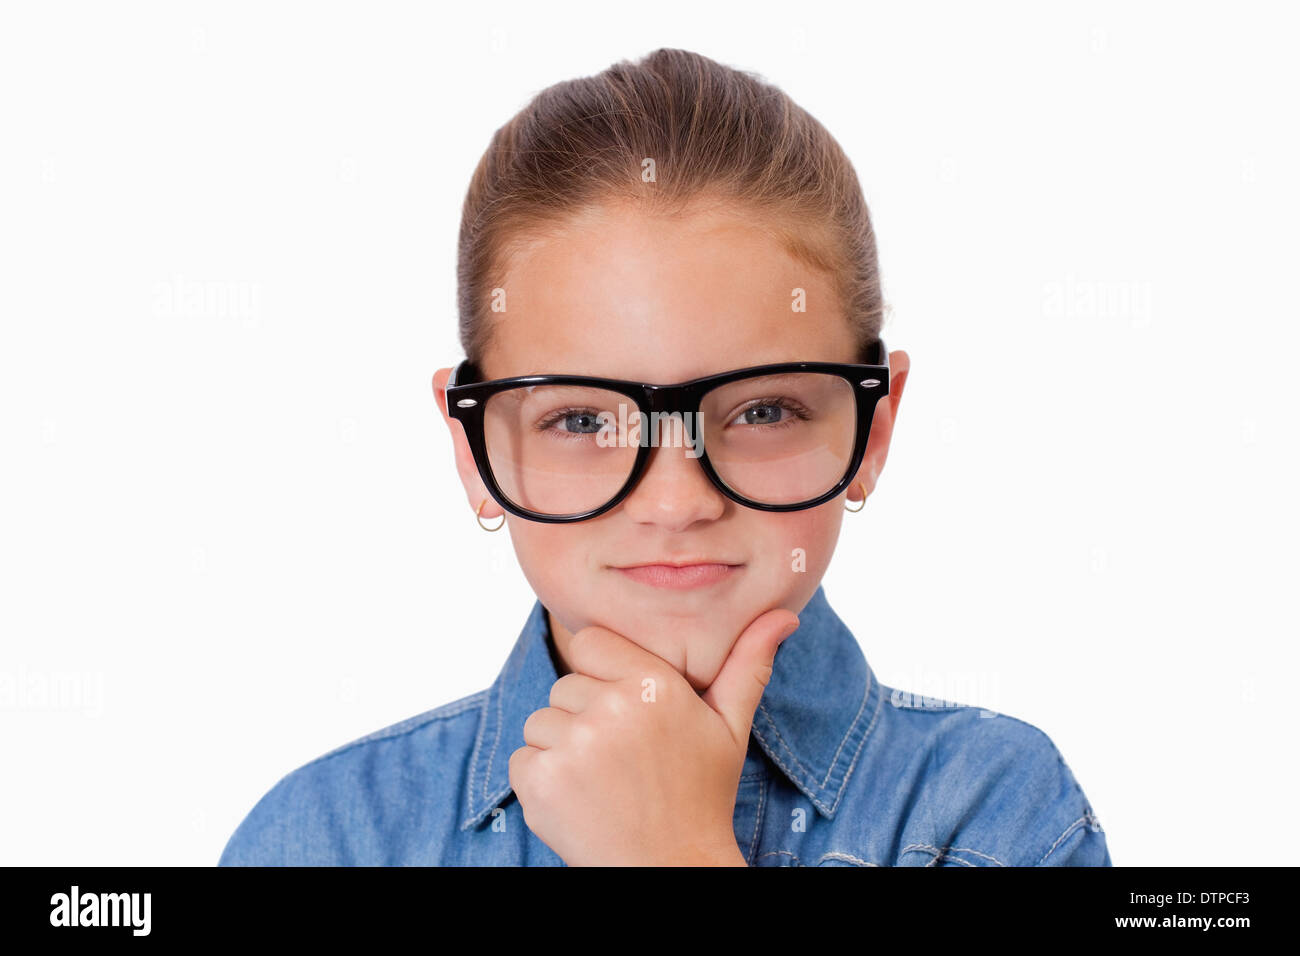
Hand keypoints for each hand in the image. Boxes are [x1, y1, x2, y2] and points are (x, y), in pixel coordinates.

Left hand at [508, 607, 799, 865]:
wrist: (672, 869)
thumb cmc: (700, 795)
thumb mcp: (730, 728)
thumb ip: (747, 664)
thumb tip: (783, 616)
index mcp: (654, 684)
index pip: (591, 643)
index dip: (601, 673)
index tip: (620, 706)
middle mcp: (612, 707)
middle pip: (564, 686)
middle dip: (583, 717)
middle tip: (620, 757)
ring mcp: (574, 745)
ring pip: (540, 721)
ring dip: (560, 749)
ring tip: (602, 780)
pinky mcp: (542, 780)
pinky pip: (522, 758)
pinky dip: (541, 780)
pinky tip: (580, 801)